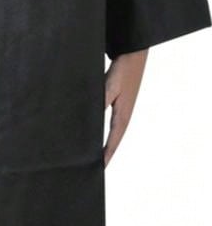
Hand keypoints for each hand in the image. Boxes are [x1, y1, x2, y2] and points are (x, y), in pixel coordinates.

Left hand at [103, 48, 147, 165]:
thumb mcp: (110, 86)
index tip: (98, 169)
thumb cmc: (122, 71)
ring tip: (95, 157)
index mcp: (123, 116)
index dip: (106, 155)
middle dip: (104, 155)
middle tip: (93, 168)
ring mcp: (122, 110)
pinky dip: (104, 132)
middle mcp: (123, 116)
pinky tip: (96, 133)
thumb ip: (102, 101)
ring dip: (104, 144)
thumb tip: (92, 118)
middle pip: (113, 141)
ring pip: (112, 133)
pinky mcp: (119, 103)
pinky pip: (111, 123)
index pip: (113, 142)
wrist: (133, 56)